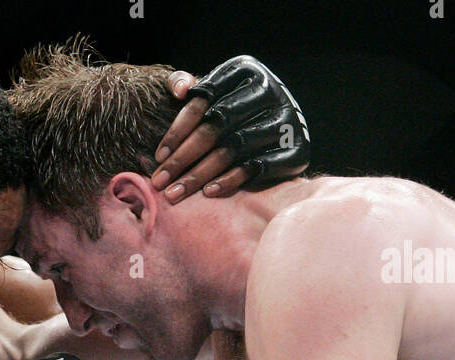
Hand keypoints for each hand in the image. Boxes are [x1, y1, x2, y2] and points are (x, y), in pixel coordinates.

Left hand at [152, 55, 310, 202]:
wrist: (280, 128)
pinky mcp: (297, 148)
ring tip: (176, 193)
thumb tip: (180, 90)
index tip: (158, 157)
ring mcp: (286, 119)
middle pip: (217, 126)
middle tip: (160, 181)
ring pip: (234, 148)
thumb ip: (184, 82)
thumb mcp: (209, 90)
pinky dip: (230, 180)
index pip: (204, 100)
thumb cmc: (231, 108)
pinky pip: (258, 167)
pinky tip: (208, 192)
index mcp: (245, 70)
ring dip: (200, 174)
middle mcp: (269, 90)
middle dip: (184, 157)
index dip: (178, 130)